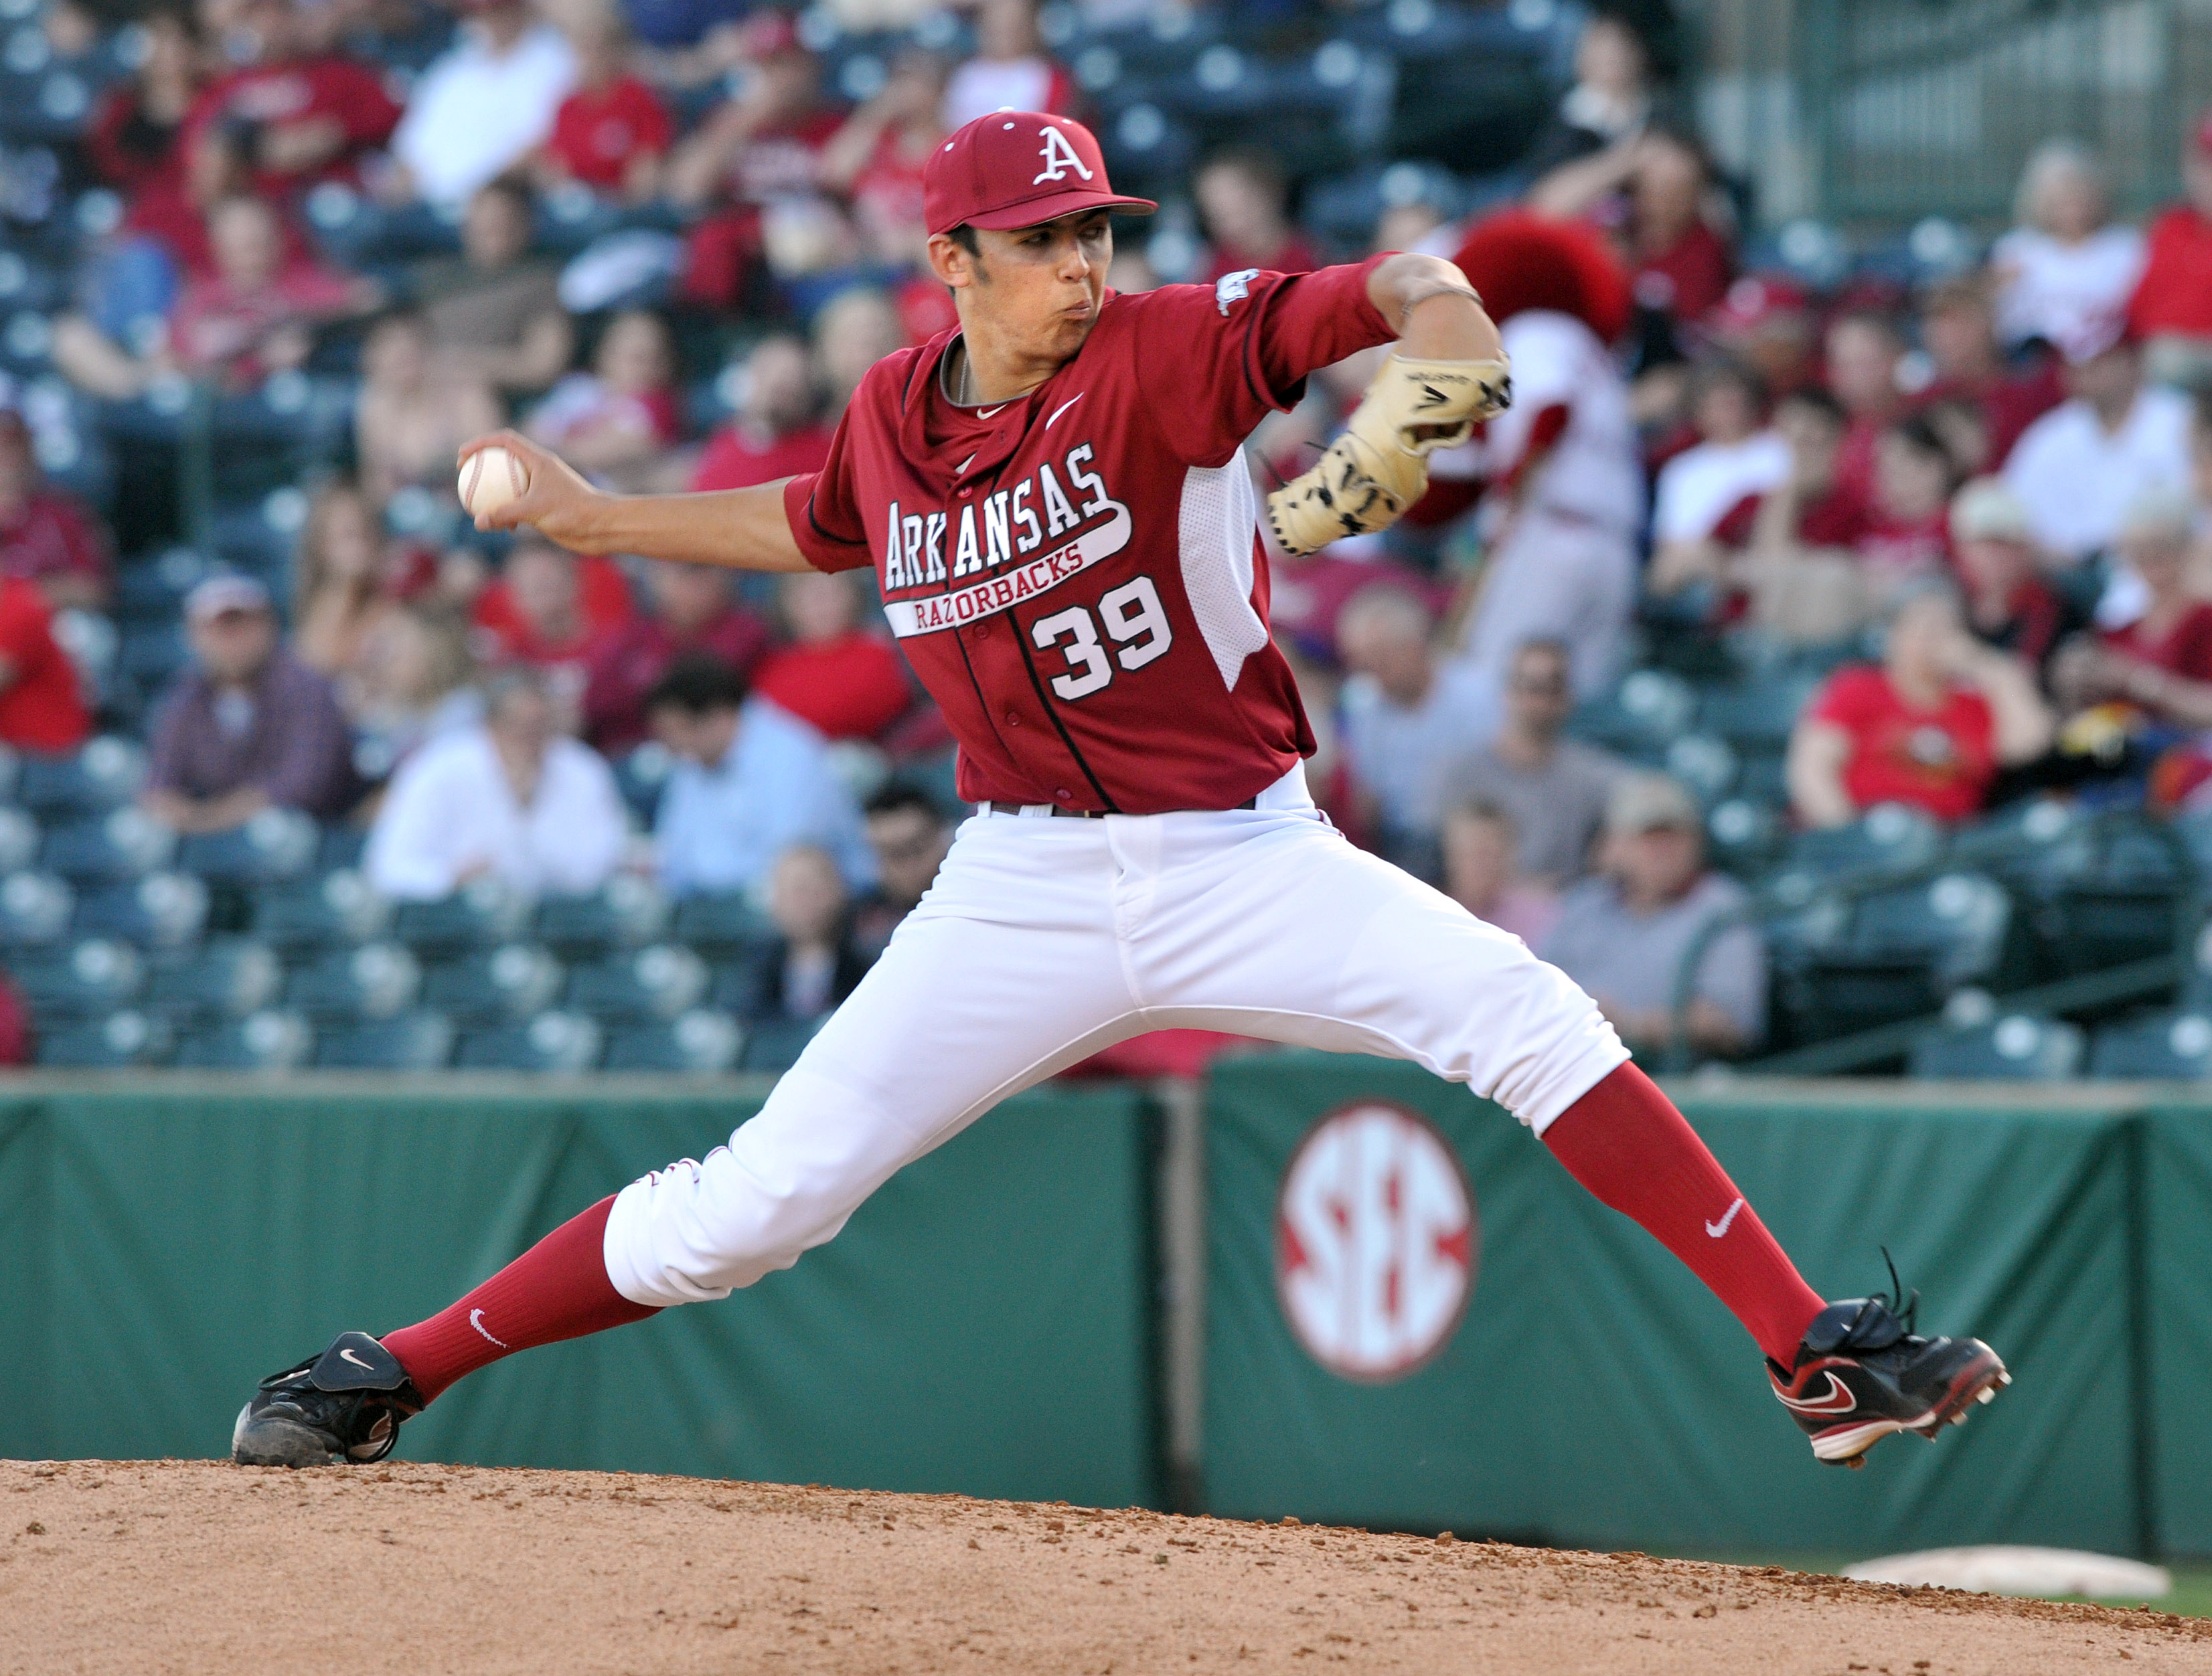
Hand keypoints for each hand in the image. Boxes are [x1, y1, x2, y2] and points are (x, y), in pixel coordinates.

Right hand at [457, 430, 609, 551]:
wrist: (602, 526)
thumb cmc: (573, 511)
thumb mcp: (535, 510)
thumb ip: (505, 513)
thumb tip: (478, 521)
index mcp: (538, 460)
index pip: (505, 441)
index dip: (481, 442)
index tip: (462, 455)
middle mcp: (539, 471)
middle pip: (504, 459)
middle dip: (482, 464)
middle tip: (463, 475)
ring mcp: (542, 489)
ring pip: (510, 485)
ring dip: (494, 492)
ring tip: (476, 504)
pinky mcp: (545, 507)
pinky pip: (519, 505)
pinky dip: (507, 513)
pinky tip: (501, 528)